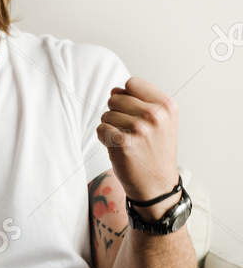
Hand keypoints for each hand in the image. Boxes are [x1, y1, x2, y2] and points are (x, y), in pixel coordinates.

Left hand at [98, 77, 179, 202]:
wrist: (157, 184)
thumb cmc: (155, 150)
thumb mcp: (161, 121)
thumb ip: (140, 100)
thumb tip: (114, 90)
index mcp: (166, 105)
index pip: (131, 83)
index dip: (127, 97)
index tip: (135, 113)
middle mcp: (155, 114)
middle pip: (115, 97)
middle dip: (116, 113)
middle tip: (131, 131)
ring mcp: (139, 128)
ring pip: (106, 114)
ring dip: (111, 127)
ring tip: (127, 140)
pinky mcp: (123, 142)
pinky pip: (100, 129)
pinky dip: (104, 138)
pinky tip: (119, 148)